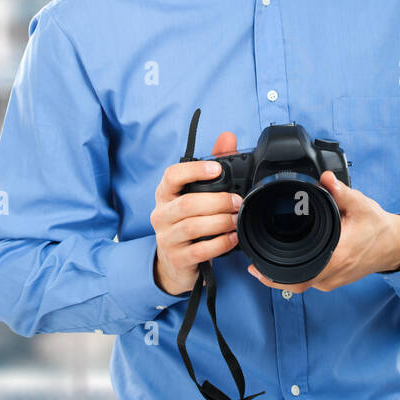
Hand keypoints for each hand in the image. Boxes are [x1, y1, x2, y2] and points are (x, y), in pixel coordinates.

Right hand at [151, 131, 243, 295]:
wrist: (175, 262)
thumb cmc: (187, 221)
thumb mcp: (196, 194)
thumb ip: (211, 165)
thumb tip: (227, 137)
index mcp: (165, 194)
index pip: (171, 176)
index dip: (194, 171)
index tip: (217, 169)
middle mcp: (161, 214)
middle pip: (188, 204)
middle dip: (218, 202)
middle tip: (237, 202)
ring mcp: (167, 238)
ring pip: (193, 226)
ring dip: (221, 222)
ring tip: (236, 219)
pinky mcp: (177, 258)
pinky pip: (200, 250)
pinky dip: (220, 243)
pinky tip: (233, 238)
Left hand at [246, 170, 399, 293]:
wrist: (394, 244)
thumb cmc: (378, 227)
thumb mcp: (360, 204)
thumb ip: (340, 191)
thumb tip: (324, 178)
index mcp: (338, 256)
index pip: (301, 274)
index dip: (276, 275)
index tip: (257, 268)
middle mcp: (334, 273)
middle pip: (296, 284)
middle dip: (273, 277)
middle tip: (253, 266)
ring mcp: (334, 279)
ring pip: (302, 284)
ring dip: (284, 277)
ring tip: (265, 264)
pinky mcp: (335, 279)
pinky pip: (311, 281)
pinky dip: (297, 275)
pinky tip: (287, 264)